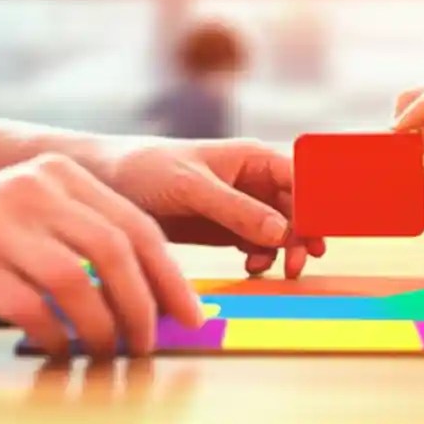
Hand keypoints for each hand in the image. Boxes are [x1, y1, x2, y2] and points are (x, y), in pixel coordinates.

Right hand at [0, 153, 200, 357]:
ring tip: (107, 356)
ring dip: (104, 330)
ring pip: (82, 284)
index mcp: (56, 174)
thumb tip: (143, 292)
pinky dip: (57, 338)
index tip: (191, 316)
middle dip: (147, 307)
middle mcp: (33, 191)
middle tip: (152, 346)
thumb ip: (76, 235)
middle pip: (118, 251)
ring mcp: (0, 227)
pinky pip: (35, 311)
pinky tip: (58, 352)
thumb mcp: (21, 211)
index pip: (136, 225)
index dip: (171, 276)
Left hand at [102, 138, 325, 278]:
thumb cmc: (145, 168)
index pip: (302, 178)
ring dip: (284, 249)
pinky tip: (252, 265)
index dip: (317, 204)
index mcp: (253, 157)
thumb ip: (236, 208)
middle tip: (298, 262)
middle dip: (303, 234)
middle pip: (299, 208)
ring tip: (269, 266)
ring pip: (283, 230)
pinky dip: (263, 256)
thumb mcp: (191, 186)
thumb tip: (282, 230)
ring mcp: (242, 206)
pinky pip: (260, 244)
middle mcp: (254, 180)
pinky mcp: (227, 228)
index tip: (318, 233)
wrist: (105, 183)